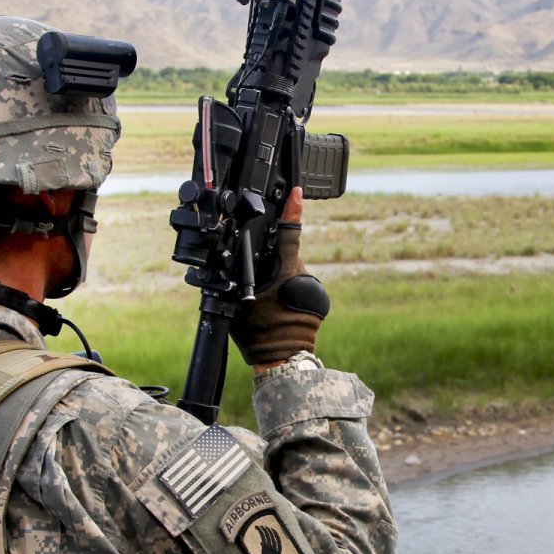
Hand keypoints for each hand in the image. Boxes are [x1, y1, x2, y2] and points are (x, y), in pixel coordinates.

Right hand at [231, 189, 330, 370]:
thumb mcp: (240, 300)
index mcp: (285, 270)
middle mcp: (303, 275)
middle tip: (260, 286)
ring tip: (269, 303)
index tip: (296, 192)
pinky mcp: (319, 301)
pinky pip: (300, 289)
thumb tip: (234, 263)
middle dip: (273, 263)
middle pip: (286, 257)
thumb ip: (241, 277)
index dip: (293, 210)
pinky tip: (279, 309)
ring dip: (281, 280)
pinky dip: (289, 293)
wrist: (282, 360)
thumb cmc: (259, 333)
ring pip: (293, 274)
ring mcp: (313, 288)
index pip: (288, 232)